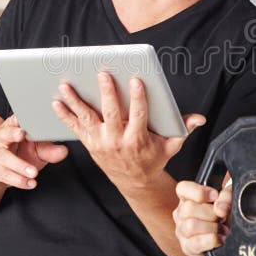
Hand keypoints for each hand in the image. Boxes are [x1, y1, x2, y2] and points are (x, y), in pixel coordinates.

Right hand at [0, 115, 68, 188]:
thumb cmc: (20, 153)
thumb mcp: (36, 149)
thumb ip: (49, 150)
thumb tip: (64, 151)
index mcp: (12, 127)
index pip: (15, 119)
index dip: (19, 118)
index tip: (25, 117)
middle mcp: (0, 137)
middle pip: (4, 134)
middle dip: (12, 133)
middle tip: (22, 134)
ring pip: (4, 157)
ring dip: (19, 165)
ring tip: (33, 172)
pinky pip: (4, 174)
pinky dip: (18, 180)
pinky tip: (30, 183)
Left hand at [51, 72, 204, 188]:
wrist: (134, 181)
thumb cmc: (153, 158)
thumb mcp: (171, 145)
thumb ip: (184, 129)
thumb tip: (199, 119)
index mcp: (138, 139)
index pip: (139, 115)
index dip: (138, 97)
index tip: (136, 80)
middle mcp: (117, 140)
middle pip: (111, 113)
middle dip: (107, 93)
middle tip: (103, 74)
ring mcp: (101, 142)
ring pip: (87, 119)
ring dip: (76, 102)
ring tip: (66, 85)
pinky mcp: (90, 143)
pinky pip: (75, 128)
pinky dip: (64, 115)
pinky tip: (56, 101)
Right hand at [173, 180, 231, 255]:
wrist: (229, 236)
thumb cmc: (225, 214)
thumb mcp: (228, 199)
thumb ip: (226, 196)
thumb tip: (220, 209)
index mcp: (187, 197)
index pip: (182, 188)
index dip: (199, 192)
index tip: (215, 196)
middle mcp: (180, 213)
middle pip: (188, 209)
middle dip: (210, 213)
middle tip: (221, 217)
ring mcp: (181, 231)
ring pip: (190, 226)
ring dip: (212, 228)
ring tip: (222, 229)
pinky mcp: (187, 248)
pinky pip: (195, 243)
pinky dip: (211, 240)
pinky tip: (219, 239)